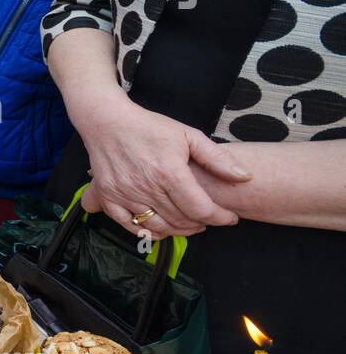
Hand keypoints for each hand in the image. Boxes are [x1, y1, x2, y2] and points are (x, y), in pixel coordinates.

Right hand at [77, 97, 250, 238]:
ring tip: (190, 223)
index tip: (229, 217)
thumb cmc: (148, 127)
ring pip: (159, 228)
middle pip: (182, 221)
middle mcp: (147, 187)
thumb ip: (217, 158)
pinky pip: (131, 226)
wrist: (107, 121)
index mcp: (169, 172)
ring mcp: (126, 195)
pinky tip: (162, 228)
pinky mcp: (110, 198)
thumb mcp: (188, 135)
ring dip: (179, 231)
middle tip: (209, 218)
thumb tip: (245, 177)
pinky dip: (149, 233)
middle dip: (202, 224)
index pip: (201, 209)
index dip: (220, 218)